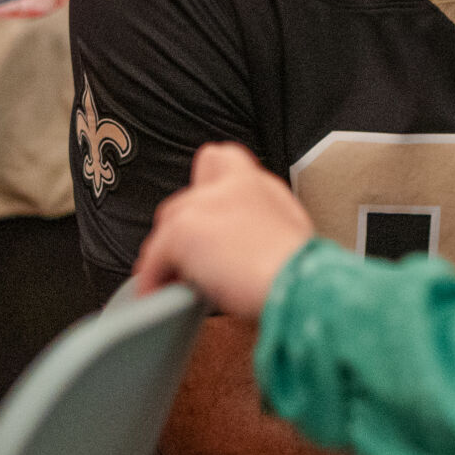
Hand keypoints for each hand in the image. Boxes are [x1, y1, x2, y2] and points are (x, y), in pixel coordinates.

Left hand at [134, 143, 315, 317]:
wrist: (299, 285)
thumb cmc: (301, 270)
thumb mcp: (290, 230)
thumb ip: (264, 219)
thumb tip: (252, 238)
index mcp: (257, 185)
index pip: (219, 158)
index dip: (205, 184)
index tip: (206, 214)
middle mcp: (230, 186)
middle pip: (185, 199)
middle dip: (184, 230)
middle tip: (190, 260)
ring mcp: (204, 205)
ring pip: (167, 227)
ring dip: (168, 254)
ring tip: (174, 282)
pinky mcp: (183, 231)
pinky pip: (153, 257)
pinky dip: (153, 279)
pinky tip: (159, 296)